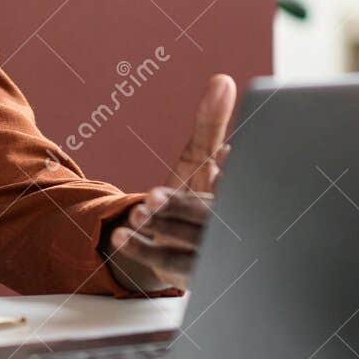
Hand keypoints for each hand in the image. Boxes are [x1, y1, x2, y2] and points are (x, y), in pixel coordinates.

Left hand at [105, 74, 235, 292]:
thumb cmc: (192, 199)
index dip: (226, 180)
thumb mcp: (200, 160)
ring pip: (192, 249)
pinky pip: (165, 268)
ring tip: (137, 212)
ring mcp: (209, 259)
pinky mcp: (186, 277)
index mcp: (238, 206)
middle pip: (214, 223)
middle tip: (155, 197)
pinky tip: (120, 235)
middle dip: (184, 207)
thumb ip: (210, 124)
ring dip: (162, 228)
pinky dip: (141, 250)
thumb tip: (222, 81)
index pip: (238, 193)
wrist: (170, 245)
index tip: (215, 163)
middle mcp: (228, 234)